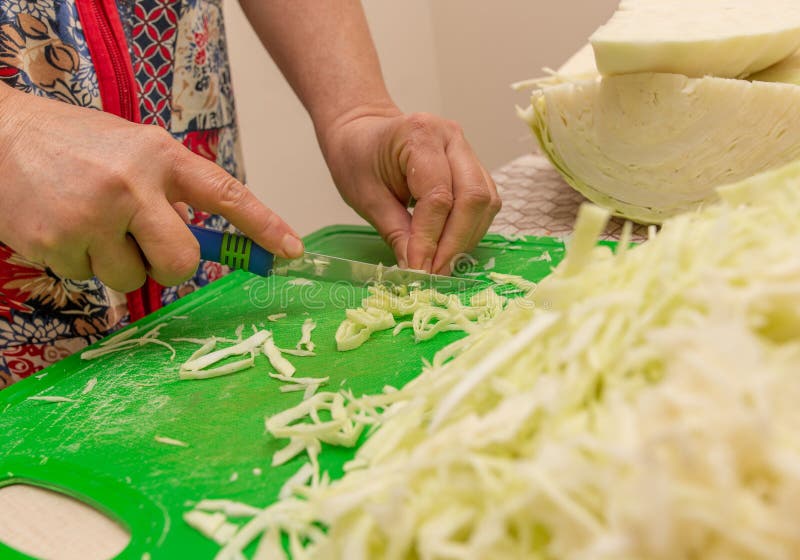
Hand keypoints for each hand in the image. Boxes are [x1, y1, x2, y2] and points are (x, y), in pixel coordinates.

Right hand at [0, 84, 302, 291]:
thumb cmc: (76, 146)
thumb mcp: (134, 150)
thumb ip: (170, 189)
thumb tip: (201, 239)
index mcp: (160, 156)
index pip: (225, 194)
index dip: (264, 226)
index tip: (292, 252)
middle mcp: (132, 184)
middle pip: (182, 262)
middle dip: (170, 268)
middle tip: (146, 250)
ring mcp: (93, 215)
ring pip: (132, 279)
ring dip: (116, 262)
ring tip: (88, 222)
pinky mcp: (57, 242)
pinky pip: (90, 278)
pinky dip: (80, 261)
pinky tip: (62, 226)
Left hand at [320, 109, 500, 274]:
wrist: (363, 134)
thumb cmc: (358, 159)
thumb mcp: (366, 198)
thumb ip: (396, 233)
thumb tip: (417, 270)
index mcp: (420, 135)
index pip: (438, 196)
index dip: (430, 238)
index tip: (419, 270)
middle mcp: (451, 138)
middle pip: (473, 197)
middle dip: (456, 242)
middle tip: (435, 273)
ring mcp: (467, 150)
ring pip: (485, 201)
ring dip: (466, 238)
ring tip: (440, 263)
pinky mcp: (473, 167)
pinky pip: (484, 202)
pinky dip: (470, 229)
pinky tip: (448, 247)